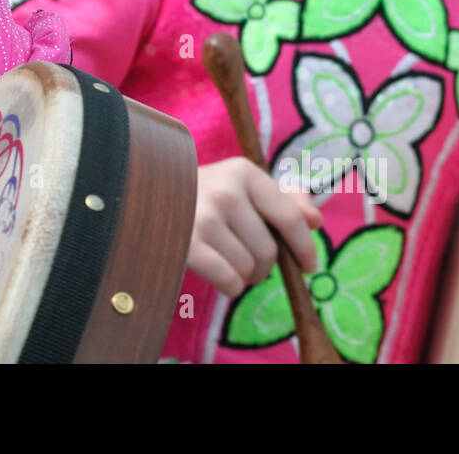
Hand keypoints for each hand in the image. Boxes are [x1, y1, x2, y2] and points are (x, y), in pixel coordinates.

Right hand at [187, 157, 322, 297]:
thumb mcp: (242, 184)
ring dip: (246, 276)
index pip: (290, 217)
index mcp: (244, 172)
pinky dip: (230, 286)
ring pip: (249, 269)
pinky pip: (229, 281)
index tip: (309, 266)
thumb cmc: (204, 193)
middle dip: (266, 266)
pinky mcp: (186, 245)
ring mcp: (203, 218)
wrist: (142, 193)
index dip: (305, 247)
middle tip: (250, 262)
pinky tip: (220, 276)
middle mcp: (225, 192)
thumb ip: (284, 197)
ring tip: (229, 263)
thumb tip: (315, 220)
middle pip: (270, 251)